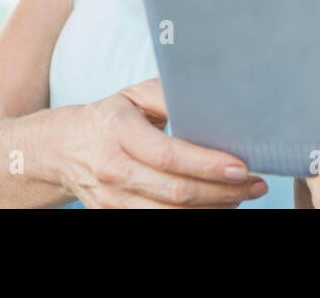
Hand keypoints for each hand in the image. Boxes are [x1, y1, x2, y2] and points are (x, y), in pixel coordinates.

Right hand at [57, 78, 267, 207]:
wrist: (64, 148)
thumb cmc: (112, 116)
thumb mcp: (137, 94)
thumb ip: (172, 95)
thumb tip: (215, 102)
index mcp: (119, 132)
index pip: (169, 155)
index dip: (207, 164)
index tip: (241, 166)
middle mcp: (112, 169)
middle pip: (175, 191)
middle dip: (222, 191)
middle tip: (255, 184)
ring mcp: (110, 199)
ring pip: (169, 216)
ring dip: (213, 209)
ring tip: (242, 196)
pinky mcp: (112, 216)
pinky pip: (157, 224)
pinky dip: (193, 218)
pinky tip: (216, 206)